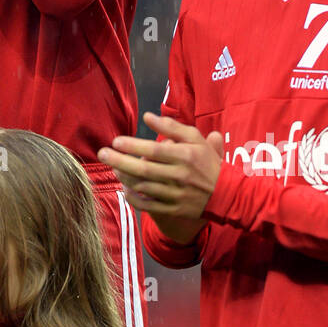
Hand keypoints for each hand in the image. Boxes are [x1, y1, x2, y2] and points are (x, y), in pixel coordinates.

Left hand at [98, 113, 223, 227]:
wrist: (226, 194)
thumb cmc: (208, 162)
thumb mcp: (195, 139)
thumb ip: (172, 127)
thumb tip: (147, 116)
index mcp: (186, 156)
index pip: (154, 150)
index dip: (133, 146)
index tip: (116, 141)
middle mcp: (180, 175)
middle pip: (145, 169)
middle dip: (120, 161)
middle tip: (102, 153)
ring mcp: (176, 194)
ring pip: (144, 187)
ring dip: (125, 178)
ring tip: (113, 168)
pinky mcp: (174, 209)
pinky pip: (149, 206)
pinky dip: (135, 199)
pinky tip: (125, 190)